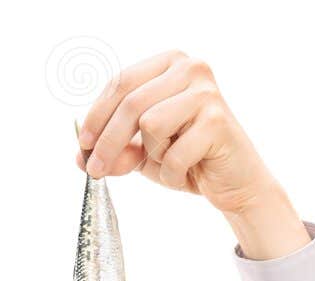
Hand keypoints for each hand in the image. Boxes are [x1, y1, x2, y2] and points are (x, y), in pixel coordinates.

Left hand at [76, 49, 310, 259]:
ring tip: (169, 162)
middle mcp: (190, 68)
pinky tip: (186, 175)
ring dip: (152, 156)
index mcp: (169, 64)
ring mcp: (206, 92)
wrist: (234, 182)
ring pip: (150, 124)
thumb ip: (115, 150)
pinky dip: (171, 174)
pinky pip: (173, 154)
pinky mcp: (218, 120)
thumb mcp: (144, 154)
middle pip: (131, 102)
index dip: (96, 116)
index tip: (83, 146)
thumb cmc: (189, 160)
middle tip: (96, 172)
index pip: (121, 82)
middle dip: (107, 142)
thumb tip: (80, 156)